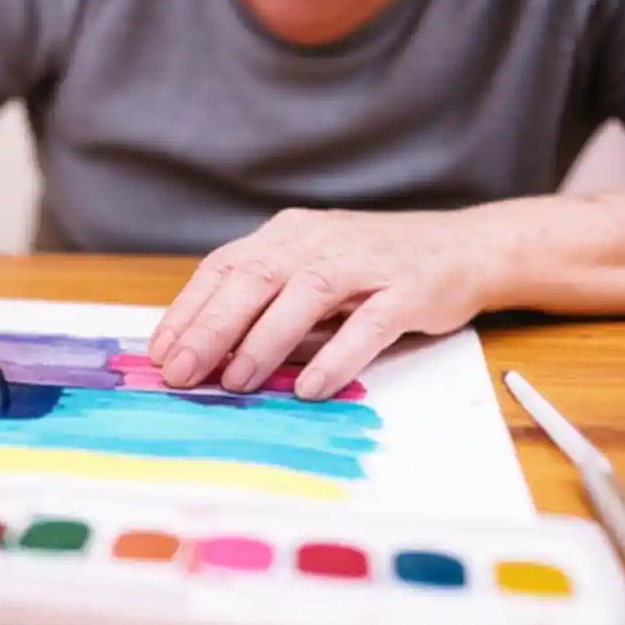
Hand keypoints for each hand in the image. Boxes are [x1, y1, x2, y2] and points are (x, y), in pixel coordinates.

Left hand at [148, 207, 504, 399]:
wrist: (466, 248)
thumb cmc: (371, 268)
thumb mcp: (309, 271)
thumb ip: (264, 301)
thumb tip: (204, 351)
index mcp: (286, 236)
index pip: (223, 269)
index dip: (187, 310)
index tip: (158, 352)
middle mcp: (317, 241)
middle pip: (252, 280)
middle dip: (210, 329)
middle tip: (180, 373)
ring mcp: (363, 262)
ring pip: (303, 297)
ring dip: (264, 342)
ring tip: (234, 382)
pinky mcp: (408, 289)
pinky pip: (368, 324)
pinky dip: (337, 355)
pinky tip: (311, 388)